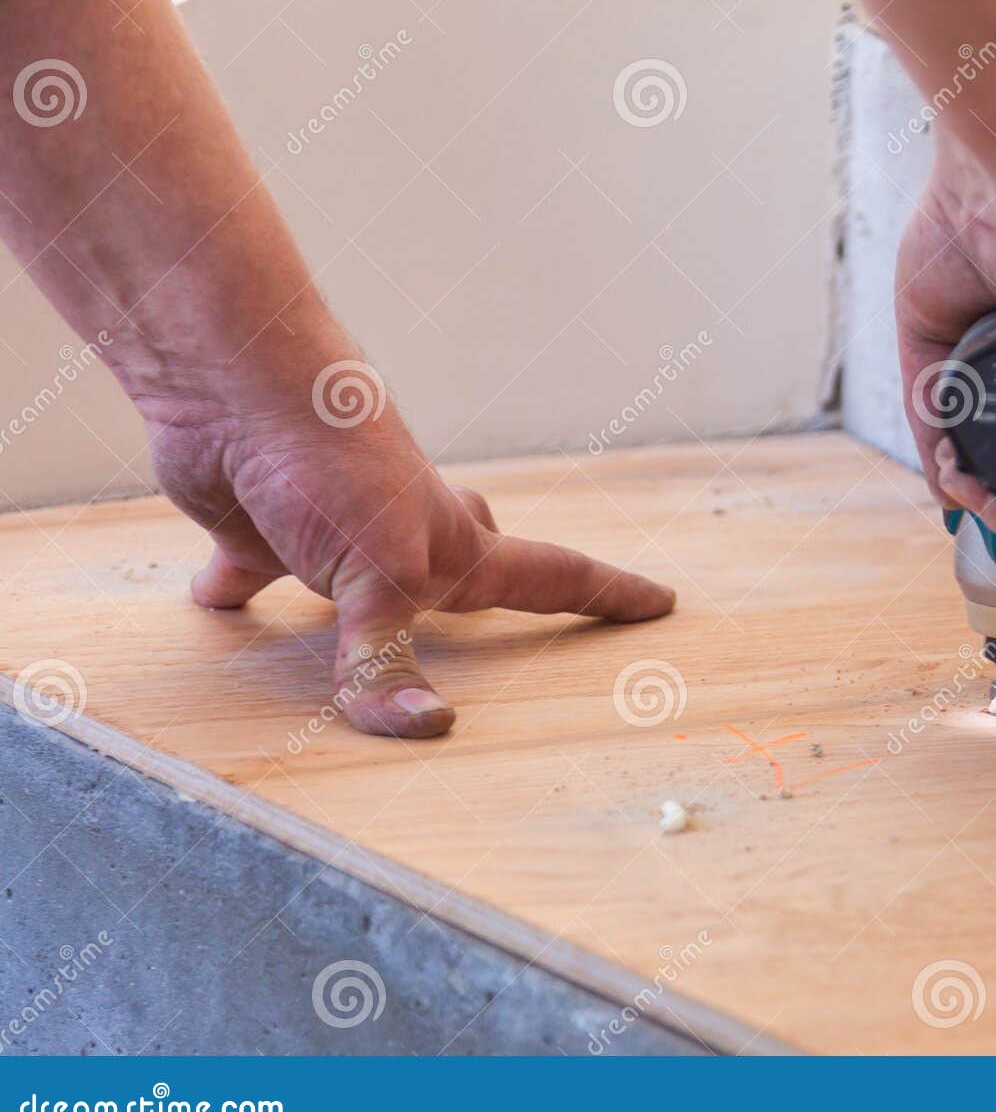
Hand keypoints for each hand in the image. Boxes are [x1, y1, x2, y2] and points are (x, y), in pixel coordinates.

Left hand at [139, 359, 675, 739]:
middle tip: (528, 610)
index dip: (609, 596)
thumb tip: (428, 728)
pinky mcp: (261, 530)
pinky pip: (253, 571)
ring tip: (371, 628)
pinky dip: (239, 587)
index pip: (553, 578)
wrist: (235, 383)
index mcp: (457, 547)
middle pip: (468, 572)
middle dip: (496, 594)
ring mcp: (335, 534)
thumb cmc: (332, 462)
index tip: (661, 601)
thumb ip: (387, 655)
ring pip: (366, 580)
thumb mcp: (377, 572)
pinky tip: (219, 600)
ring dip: (369, 604)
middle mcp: (407, 540)